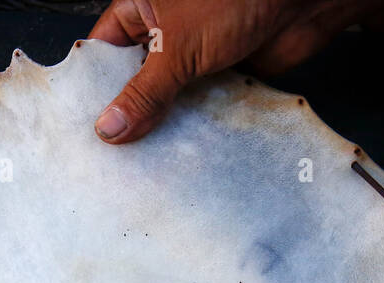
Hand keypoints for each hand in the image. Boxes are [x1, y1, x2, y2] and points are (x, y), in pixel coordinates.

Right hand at [88, 0, 383, 143]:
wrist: (303, 3)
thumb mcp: (177, 47)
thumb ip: (143, 92)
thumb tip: (108, 129)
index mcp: (141, 9)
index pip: (102, 52)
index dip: (90, 88)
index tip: (80, 128)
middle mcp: (163, 31)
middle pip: (132, 79)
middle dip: (125, 113)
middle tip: (106, 155)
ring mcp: (192, 54)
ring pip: (165, 97)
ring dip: (158, 125)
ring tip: (136, 164)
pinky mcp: (220, 75)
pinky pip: (196, 107)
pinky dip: (190, 128)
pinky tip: (175, 155)